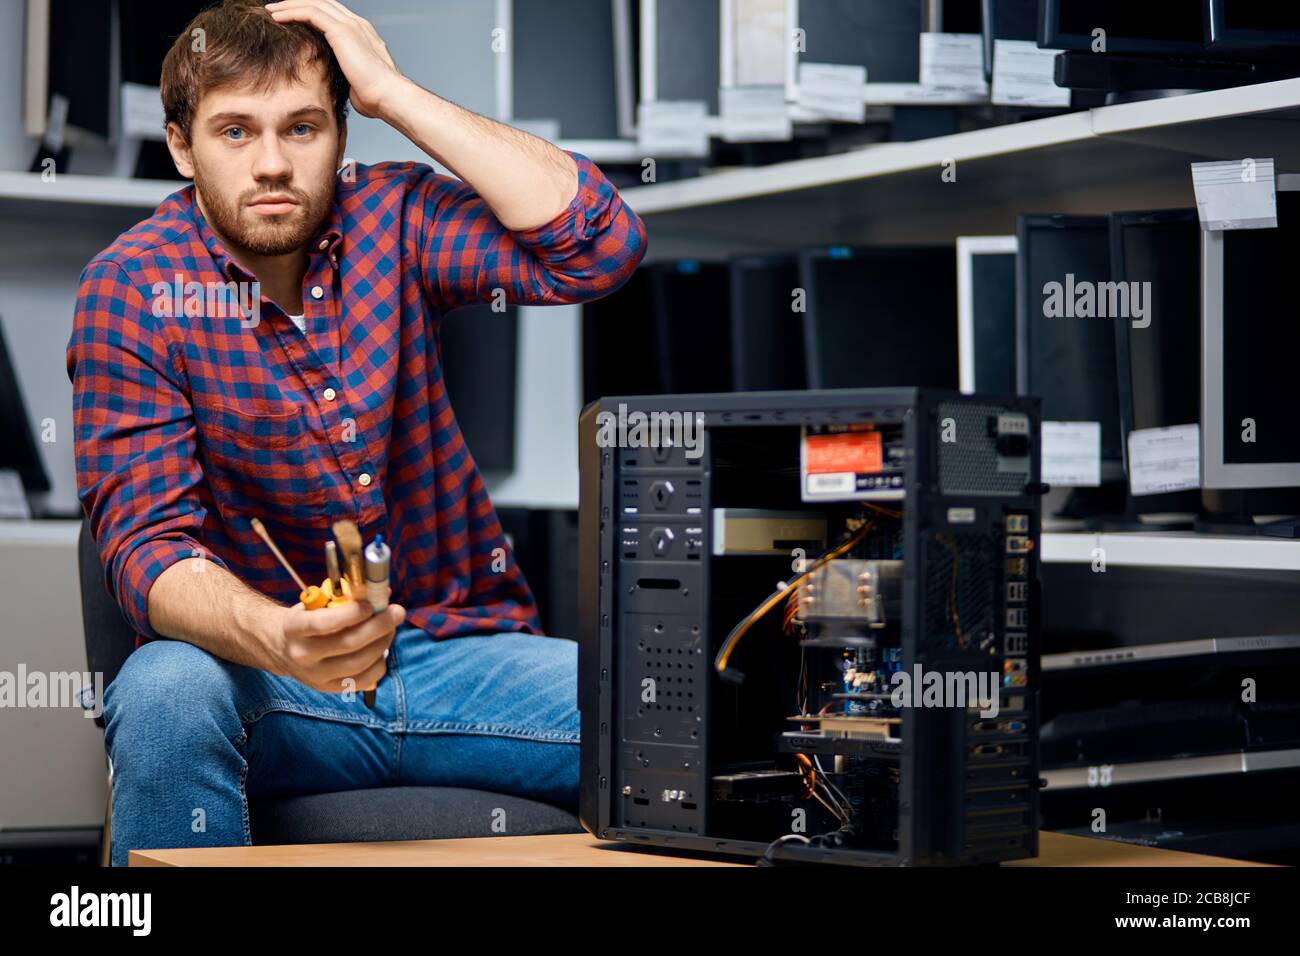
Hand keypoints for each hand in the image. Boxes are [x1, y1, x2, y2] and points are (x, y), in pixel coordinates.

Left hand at [265, 0, 405, 118]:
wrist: (389, 97)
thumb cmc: (377, 98)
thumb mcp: (358, 83)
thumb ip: (347, 76)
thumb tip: (341, 87)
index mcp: (363, 34)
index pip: (332, 14)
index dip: (310, 12)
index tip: (292, 19)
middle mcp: (357, 25)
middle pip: (321, 3)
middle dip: (297, 3)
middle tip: (277, 9)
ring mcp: (350, 25)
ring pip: (313, 4)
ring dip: (290, 5)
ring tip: (271, 10)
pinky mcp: (342, 31)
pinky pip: (310, 13)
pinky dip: (292, 12)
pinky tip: (277, 17)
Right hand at [269, 598, 405, 694]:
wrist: (281, 647)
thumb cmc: (306, 617)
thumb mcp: (315, 603)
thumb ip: (345, 597)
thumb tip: (381, 593)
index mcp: (295, 628)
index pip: (324, 623)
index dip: (352, 614)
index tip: (371, 605)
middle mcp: (303, 654)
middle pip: (349, 644)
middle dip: (379, 627)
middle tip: (396, 613)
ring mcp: (315, 675)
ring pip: (359, 663)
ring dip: (382, 644)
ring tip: (391, 629)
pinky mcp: (328, 689)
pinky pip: (362, 681)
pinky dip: (379, 665)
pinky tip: (382, 650)